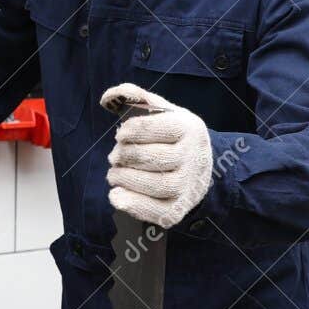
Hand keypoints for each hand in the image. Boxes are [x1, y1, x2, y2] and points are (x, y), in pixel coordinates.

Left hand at [100, 83, 213, 228]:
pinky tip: (116, 194)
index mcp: (190, 129)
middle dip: (124, 156)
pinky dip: (131, 203)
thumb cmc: (173, 136)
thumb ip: (135, 97)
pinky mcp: (178, 210)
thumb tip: (108, 97)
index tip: (121, 135)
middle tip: (114, 157)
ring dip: (125, 178)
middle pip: (151, 157)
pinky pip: (154, 211)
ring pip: (154, 184)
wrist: (200, 169)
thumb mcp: (162, 112)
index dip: (130, 131)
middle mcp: (194, 158)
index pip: (155, 127)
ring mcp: (188, 187)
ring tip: (114, 174)